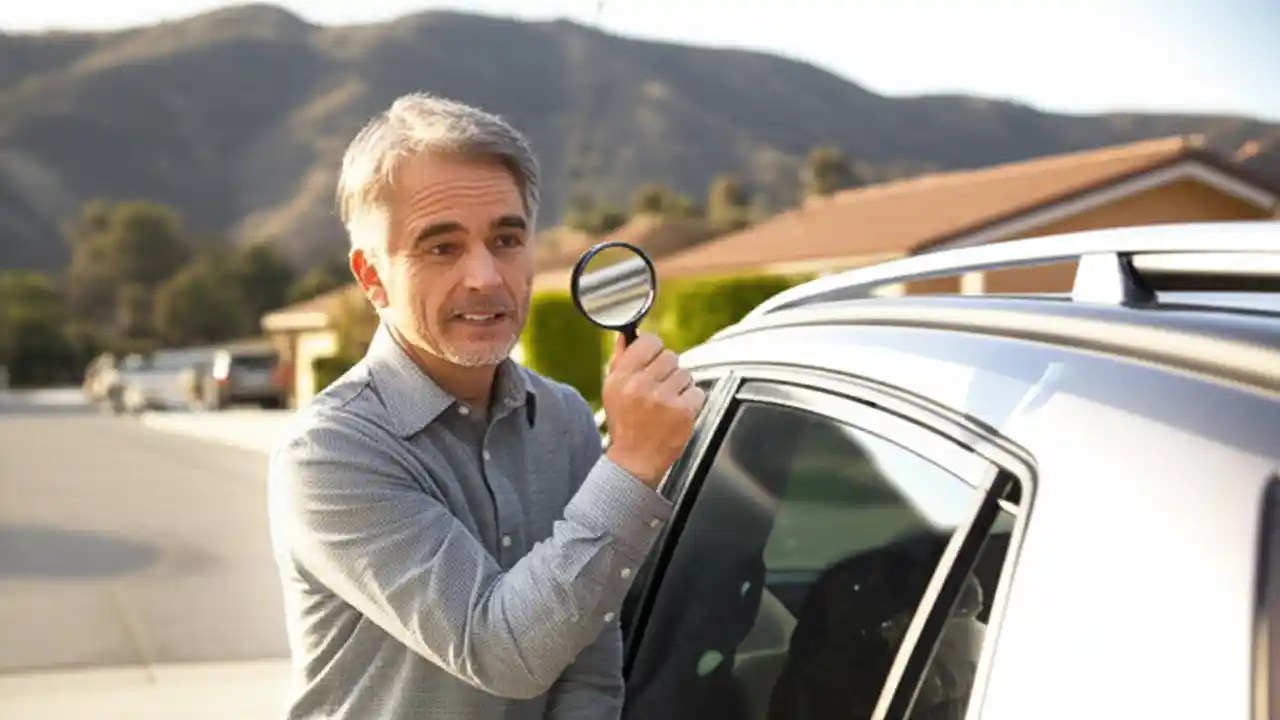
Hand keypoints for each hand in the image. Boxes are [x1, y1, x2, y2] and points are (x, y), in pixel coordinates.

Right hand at [602, 332, 704, 487]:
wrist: (635, 462)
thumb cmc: (625, 425)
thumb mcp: (612, 391)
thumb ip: (620, 360)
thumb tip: (627, 336)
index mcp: (622, 377)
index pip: (649, 342)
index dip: (654, 349)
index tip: (654, 359)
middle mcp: (641, 386)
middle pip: (671, 356)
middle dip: (668, 370)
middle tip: (660, 387)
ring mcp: (664, 399)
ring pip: (686, 374)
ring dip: (680, 386)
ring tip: (667, 403)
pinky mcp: (684, 412)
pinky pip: (698, 392)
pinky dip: (691, 402)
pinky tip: (677, 412)